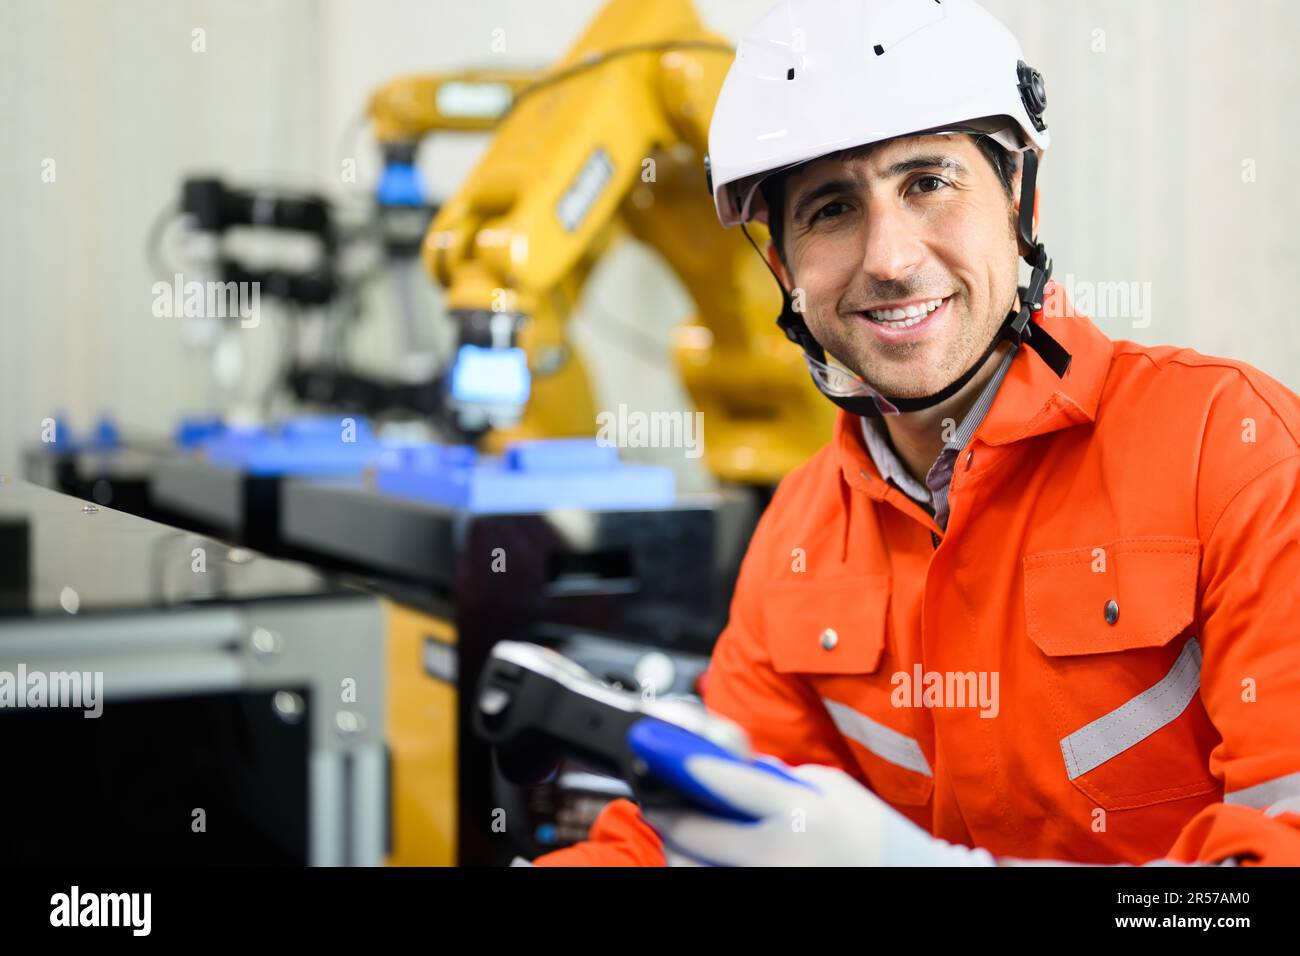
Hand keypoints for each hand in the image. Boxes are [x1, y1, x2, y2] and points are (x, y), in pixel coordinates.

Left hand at [643, 757, 996, 866]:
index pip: (730, 784)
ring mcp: (769, 883)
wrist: (912, 882)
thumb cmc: (875, 838)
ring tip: (679, 834)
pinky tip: (699, 859)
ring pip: (693, 869)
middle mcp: (779, 852)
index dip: (688, 766)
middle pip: (697, 833)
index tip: (663, 755)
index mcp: (800, 813)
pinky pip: (710, 885)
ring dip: (678, 848)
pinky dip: (697, 870)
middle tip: (659, 799)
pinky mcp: (766, 902)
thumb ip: (784, 779)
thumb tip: (739, 770)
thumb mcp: (836, 791)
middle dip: (669, 812)